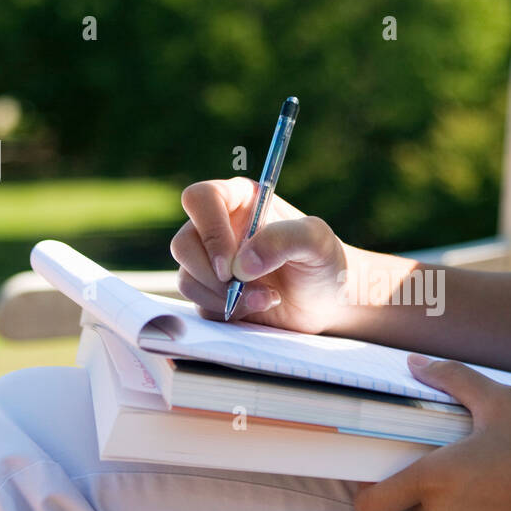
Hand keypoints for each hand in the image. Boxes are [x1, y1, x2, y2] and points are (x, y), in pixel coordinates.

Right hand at [171, 177, 351, 332]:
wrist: (328, 302)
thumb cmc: (325, 262)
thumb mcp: (317, 242)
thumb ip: (285, 240)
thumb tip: (242, 264)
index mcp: (241, 200)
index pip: (200, 199)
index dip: (210, 231)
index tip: (231, 266)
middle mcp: (220, 227)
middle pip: (183, 244)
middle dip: (213, 275)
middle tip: (246, 288)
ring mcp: (212, 261)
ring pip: (187, 278)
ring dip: (222, 297)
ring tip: (267, 299)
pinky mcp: (213, 292)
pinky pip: (198, 304)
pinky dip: (225, 312)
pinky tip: (257, 308)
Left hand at [354, 355, 510, 510]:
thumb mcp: (502, 400)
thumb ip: (453, 379)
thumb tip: (414, 363)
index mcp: (437, 481)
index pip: (373, 502)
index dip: (368, 487)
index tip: (378, 469)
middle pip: (412, 504)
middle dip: (428, 483)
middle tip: (460, 456)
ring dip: (455, 500)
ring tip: (491, 472)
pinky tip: (507, 493)